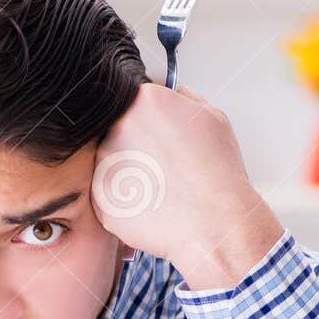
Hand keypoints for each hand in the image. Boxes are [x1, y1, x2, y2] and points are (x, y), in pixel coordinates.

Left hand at [90, 82, 283, 290]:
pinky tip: (152, 205)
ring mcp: (105, 162)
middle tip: (163, 168)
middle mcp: (119, 126)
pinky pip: (109, 195)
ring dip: (130, 173)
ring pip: (111, 163)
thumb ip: (185, 99)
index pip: (133, 103)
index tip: (159, 139)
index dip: (149, 124)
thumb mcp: (214, 118)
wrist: (216, 224)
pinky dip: (126, 201)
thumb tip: (173, 94)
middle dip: (136, 147)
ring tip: (161, 189)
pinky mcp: (99, 196)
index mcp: (145, 101)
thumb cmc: (219, 175)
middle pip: (118, 131)